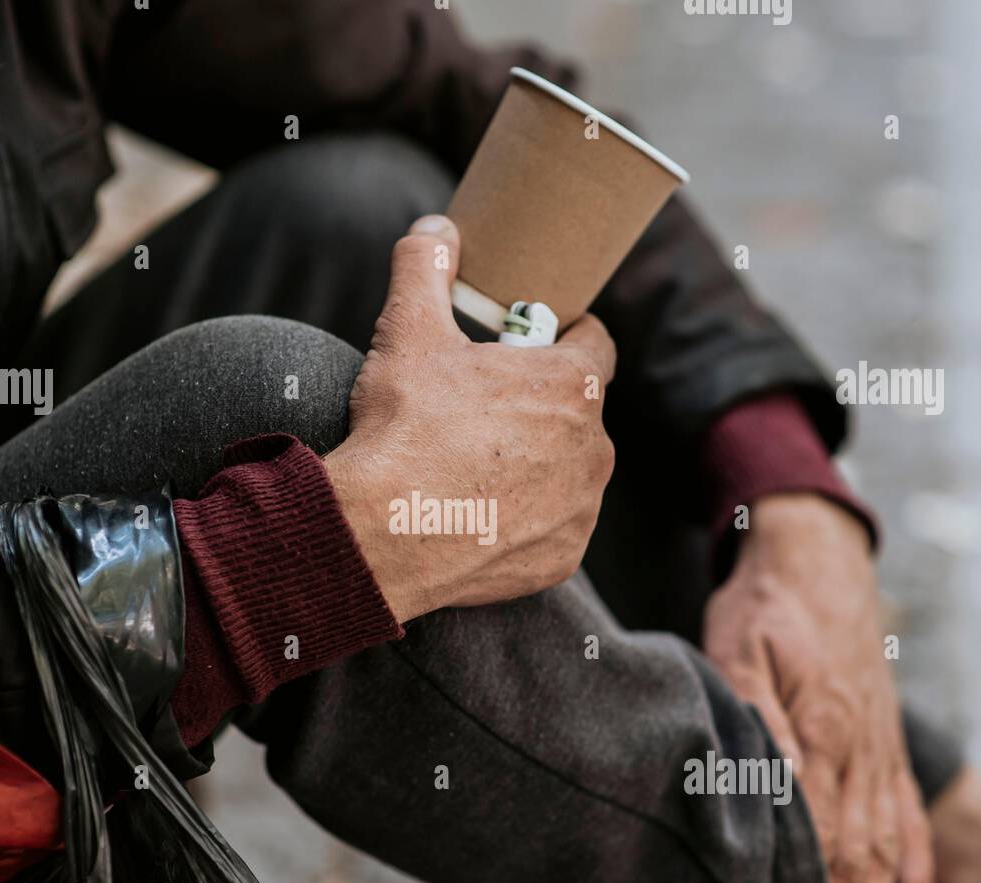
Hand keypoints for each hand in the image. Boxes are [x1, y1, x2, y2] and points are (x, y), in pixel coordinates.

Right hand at [325, 214, 616, 622]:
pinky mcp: (563, 557)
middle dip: (541, 406)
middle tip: (485, 410)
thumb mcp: (406, 331)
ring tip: (478, 466)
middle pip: (578, 412)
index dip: (567, 334)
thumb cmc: (404, 428)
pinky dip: (527, 520)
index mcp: (572, 383)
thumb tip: (435, 228)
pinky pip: (554, 528)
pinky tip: (482, 515)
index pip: (596, 342)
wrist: (384, 534)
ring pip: (569, 472)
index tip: (538, 339)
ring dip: (539, 465)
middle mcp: (594, 446)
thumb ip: (425, 266)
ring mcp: (581, 507)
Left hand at [703, 493, 932, 882]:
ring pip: (886, 849)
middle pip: (857, 855)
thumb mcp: (739, 650)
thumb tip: (773, 785)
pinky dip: (916, 875)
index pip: (818, 832)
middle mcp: (862, 752)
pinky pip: (912, 821)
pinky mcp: (887, 748)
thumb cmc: (765, 606)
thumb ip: (756, 718)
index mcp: (823, 731)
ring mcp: (881, 753)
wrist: (816, 561)